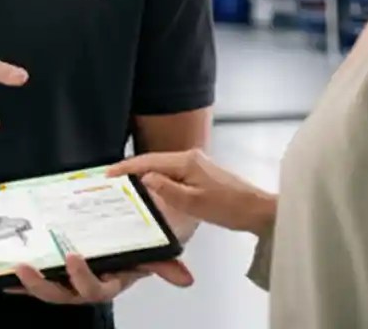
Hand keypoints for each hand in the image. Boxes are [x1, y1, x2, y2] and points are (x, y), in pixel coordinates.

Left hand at [6, 253, 194, 304]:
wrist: (122, 241)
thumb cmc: (133, 250)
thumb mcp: (148, 255)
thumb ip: (162, 265)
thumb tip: (186, 279)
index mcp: (106, 283)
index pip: (95, 288)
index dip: (83, 277)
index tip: (73, 257)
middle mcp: (83, 287)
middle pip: (62, 295)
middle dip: (42, 285)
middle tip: (26, 268)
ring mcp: (66, 283)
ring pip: (46, 290)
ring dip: (27, 283)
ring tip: (13, 269)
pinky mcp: (52, 276)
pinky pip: (32, 282)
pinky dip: (17, 280)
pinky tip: (0, 273)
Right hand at [109, 149, 276, 234]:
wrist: (259, 211)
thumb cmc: (229, 208)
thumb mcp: (193, 203)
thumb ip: (166, 189)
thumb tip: (145, 178)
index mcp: (187, 161)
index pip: (149, 160)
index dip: (127, 167)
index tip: (108, 173)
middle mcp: (191, 157)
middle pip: (154, 161)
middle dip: (132, 170)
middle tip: (112, 181)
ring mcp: (197, 164)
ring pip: (163, 167)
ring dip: (145, 175)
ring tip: (126, 186)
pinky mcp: (202, 173)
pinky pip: (173, 173)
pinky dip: (159, 180)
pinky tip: (152, 190)